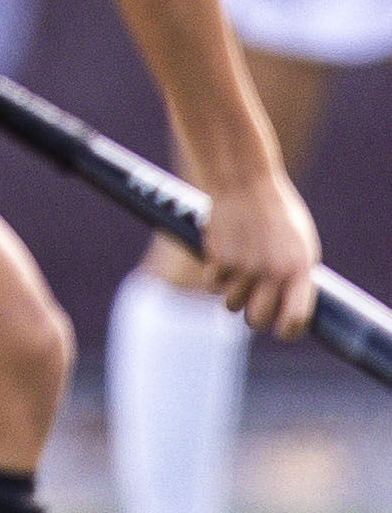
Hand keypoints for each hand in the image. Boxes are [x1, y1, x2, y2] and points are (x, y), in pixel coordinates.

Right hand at [203, 172, 320, 336]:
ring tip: (238, 277)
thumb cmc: (277, 213)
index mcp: (298, 269)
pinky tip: (223, 262)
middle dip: (255, 317)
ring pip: (231, 304)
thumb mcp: (299, 244)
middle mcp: (271, 272)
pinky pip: (213, 285)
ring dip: (233, 295)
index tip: (283, 329)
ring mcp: (243, 266)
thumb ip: (294, 275)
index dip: (288, 331)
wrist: (245, 182)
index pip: (294, 318)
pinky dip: (216, 278)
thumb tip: (285, 307)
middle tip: (254, 306)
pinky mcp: (218, 257)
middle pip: (257, 319)